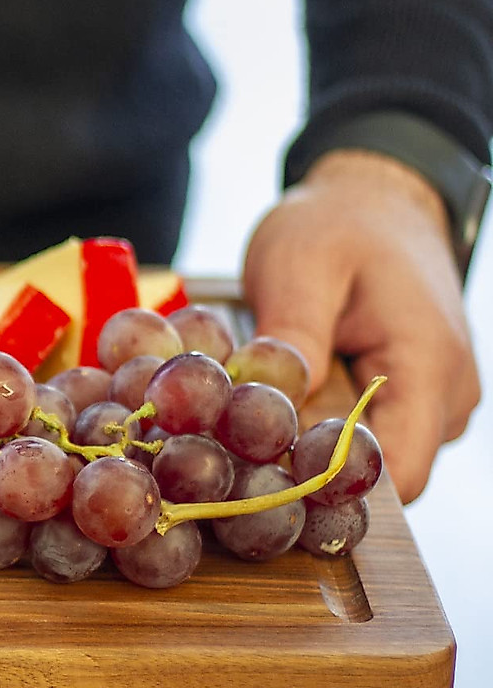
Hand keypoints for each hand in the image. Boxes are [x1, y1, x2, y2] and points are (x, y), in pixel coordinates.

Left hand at [242, 149, 480, 502]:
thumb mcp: (300, 265)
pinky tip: (284, 399)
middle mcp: (446, 398)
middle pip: (380, 480)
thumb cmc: (340, 223)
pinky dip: (320, 427)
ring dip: (312, 447)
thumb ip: (292, 335)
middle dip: (310, 469)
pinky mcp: (406, 399)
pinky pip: (364, 436)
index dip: (330, 487)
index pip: (397, 475)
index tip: (262, 474)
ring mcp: (431, 402)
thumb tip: (269, 407)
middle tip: (240, 442)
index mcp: (427, 367)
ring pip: (369, 462)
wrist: (377, 200)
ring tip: (262, 408)